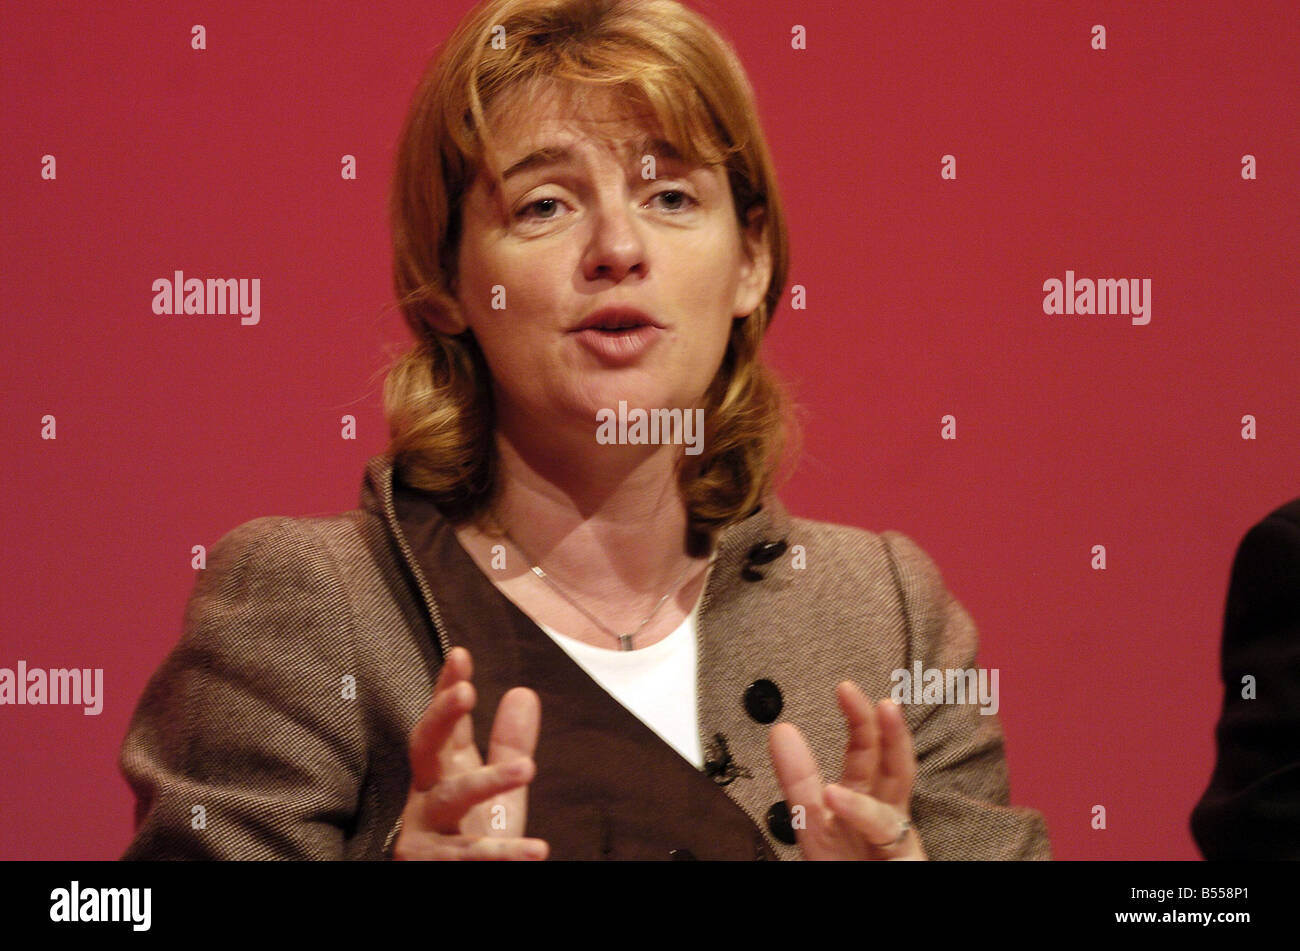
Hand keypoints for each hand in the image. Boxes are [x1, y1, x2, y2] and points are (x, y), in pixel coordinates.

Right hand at [392, 646, 548, 859]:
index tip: (460, 654)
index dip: (447, 688)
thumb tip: (523, 692)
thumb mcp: (497, 789)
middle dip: (442, 716)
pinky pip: (471, 856)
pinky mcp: (429, 864)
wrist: (454, 886)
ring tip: (527, 768)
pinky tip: (538, 850)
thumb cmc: (473, 838)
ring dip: (489, 781)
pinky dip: (506, 855)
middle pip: (425, 746)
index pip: (444, 721)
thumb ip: (509, 745)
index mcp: (441, 771)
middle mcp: (424, 796)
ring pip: (452, 798)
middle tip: (465, 691)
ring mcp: (422, 831)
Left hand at [768, 681, 926, 859]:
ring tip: (883, 707)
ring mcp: (897, 839)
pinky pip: (882, 832)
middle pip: (884, 760)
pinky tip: (834, 793)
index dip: (855, 721)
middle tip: (851, 688)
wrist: (869, 923)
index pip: (862, 757)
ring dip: (894, 744)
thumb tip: (781, 731)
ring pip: (900, 784)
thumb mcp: (813, 829)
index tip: (843, 688)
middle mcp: (883, 818)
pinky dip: (858, 811)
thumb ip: (798, 783)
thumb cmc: (849, 871)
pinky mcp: (904, 860)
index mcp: (861, 807)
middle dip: (872, 722)